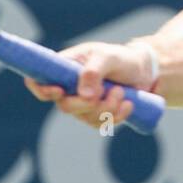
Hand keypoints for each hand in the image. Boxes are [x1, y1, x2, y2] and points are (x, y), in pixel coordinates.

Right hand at [23, 40, 154, 130]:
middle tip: (112, 91)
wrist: (144, 72)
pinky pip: (99, 124)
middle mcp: (69, 87)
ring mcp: (81, 103)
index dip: (42, 89)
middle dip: (89, 103)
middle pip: (65, 106)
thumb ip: (94, 71)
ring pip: (85, 117)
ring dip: (107, 109)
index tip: (59, 91)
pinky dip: (115, 117)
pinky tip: (128, 104)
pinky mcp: (95, 114)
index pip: (39, 81)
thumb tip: (83, 95)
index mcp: (65, 68)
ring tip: (122, 92)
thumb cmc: (122, 59)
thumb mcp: (109, 57)